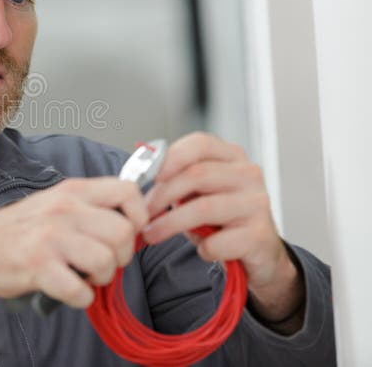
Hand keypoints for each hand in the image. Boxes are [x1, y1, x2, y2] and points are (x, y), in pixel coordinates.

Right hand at [0, 177, 147, 320]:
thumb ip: (88, 207)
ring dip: (101, 278)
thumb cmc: (16, 230)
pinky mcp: (38, 266)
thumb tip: (130, 223)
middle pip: (123, 232)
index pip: (127, 190)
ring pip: (107, 261)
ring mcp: (50, 237)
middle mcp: (64, 209)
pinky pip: (81, 291)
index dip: (139, 214)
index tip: (131, 232)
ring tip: (84, 277)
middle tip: (102, 262)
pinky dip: (80, 298)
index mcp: (71, 191)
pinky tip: (67, 291)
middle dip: (121, 256)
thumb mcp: (53, 203)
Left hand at [142, 132, 303, 326]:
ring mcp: (257, 204)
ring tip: (152, 234)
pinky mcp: (259, 235)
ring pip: (204, 207)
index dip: (170, 157)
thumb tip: (137, 180)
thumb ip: (174, 181)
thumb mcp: (198, 194)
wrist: (260, 253)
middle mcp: (248, 175)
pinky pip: (218, 241)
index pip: (199, 144)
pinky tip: (203, 249)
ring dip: (170, 223)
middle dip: (162, 195)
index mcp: (231, 157)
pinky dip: (203, 248)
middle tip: (143, 213)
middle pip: (196, 174)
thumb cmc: (222, 220)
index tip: (149, 176)